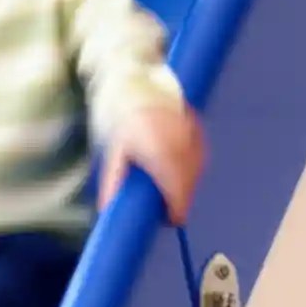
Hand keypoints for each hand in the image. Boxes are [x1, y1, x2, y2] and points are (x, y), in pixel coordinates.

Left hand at [98, 104, 205, 224]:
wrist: (140, 87)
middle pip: (188, 188)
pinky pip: (199, 159)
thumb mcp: (114, 152)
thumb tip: (105, 210)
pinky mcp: (200, 130)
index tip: (167, 219)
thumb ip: (113, 181)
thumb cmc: (124, 122)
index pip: (178, 195)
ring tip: (167, 183)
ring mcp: (194, 137)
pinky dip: (190, 168)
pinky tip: (175, 165)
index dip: (175, 214)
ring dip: (185, 185)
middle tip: (164, 206)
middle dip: (178, 200)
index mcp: (161, 155)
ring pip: (196, 174)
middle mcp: (182, 147)